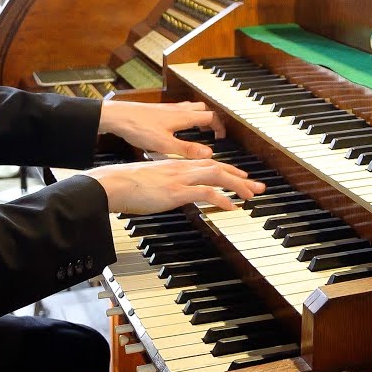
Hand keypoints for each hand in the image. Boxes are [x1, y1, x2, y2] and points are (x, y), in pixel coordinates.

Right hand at [86, 159, 265, 213]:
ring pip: (217, 177)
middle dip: (241, 177)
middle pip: (218, 168)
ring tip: (252, 195)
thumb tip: (170, 193)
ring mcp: (180, 178)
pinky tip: (232, 207)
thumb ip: (165, 185)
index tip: (242, 176)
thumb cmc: (126, 185)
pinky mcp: (176, 191)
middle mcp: (181, 168)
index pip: (208, 164)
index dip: (228, 170)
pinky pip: (206, 193)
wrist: (113, 184)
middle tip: (258, 186)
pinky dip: (222, 199)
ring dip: (237, 186)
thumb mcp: (151, 182)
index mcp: (176, 165)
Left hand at [98, 100, 223, 159]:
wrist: (117, 116)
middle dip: (210, 120)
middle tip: (212, 132)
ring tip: (197, 131)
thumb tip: (208, 154)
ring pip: (190, 108)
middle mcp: (178, 110)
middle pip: (202, 109)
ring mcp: (167, 109)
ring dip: (197, 117)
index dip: (219, 127)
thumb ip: (187, 149)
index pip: (211, 117)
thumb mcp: (165, 144)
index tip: (221, 137)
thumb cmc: (138, 127)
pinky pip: (178, 111)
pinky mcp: (157, 111)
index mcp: (184, 117)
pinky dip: (184, 118)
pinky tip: (175, 130)